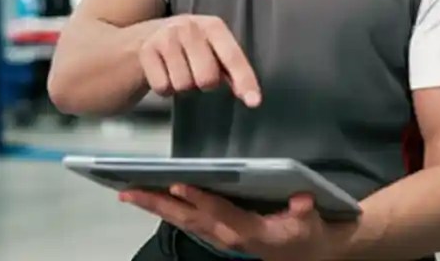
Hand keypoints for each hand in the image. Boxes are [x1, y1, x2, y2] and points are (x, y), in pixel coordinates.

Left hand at [121, 184, 335, 260]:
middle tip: (129, 191)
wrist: (305, 253)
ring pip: (182, 221)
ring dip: (155, 207)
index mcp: (246, 232)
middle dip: (157, 205)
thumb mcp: (310, 222)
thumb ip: (304, 212)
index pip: (218, 213)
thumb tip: (302, 200)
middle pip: (187, 219)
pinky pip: (186, 222)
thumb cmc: (306, 233)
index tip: (177, 185)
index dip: (199, 199)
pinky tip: (151, 199)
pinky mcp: (216, 233)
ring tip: (129, 192)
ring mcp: (218, 237)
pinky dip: (166, 210)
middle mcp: (226, 236)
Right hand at [139, 14, 260, 106]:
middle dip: (204, 84)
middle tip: (196, 73)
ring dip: (182, 86)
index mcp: (213, 26)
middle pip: (207, 78)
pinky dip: (165, 88)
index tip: (254, 102)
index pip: (233, 57)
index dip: (245, 81)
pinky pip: (163, 87)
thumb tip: (250, 96)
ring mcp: (166, 37)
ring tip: (178, 70)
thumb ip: (232, 71)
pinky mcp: (146, 50)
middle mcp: (190, 27)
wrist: (146, 36)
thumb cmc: (189, 47)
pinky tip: (164, 73)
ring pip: (183, 85)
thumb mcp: (212, 49)